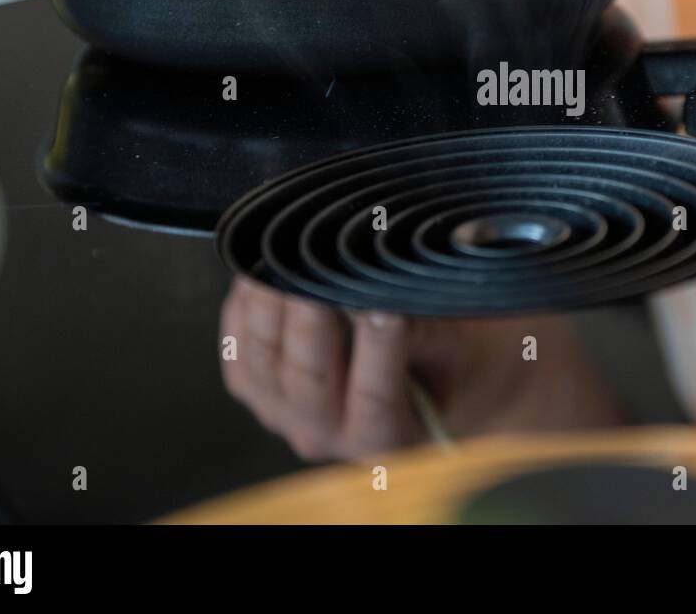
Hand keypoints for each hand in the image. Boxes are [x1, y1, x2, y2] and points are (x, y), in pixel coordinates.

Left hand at [218, 277, 627, 460]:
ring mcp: (285, 414)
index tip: (387, 308)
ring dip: (268, 306)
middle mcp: (329, 435)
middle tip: (315, 268)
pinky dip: (245, 305)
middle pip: (310, 380)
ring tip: (281, 255)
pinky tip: (261, 266)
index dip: (380, 350)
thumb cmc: (448, 365)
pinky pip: (238, 346)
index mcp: (388, 439)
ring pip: (264, 363)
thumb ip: (428, 328)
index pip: (378, 396)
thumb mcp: (458, 349)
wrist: (426, 383)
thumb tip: (392, 285)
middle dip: (310, 319)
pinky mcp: (256, 388)